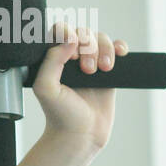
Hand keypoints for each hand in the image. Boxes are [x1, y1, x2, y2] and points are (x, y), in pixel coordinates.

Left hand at [32, 22, 124, 151]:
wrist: (81, 134)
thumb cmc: (59, 113)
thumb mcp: (46, 88)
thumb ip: (51, 61)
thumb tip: (70, 40)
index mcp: (51, 59)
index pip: (59, 31)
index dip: (68, 33)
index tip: (73, 51)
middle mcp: (70, 57)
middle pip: (83, 32)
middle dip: (89, 46)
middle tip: (87, 71)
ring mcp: (90, 62)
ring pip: (101, 38)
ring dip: (104, 49)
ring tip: (102, 70)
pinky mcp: (107, 71)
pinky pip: (116, 48)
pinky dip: (119, 46)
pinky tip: (120, 54)